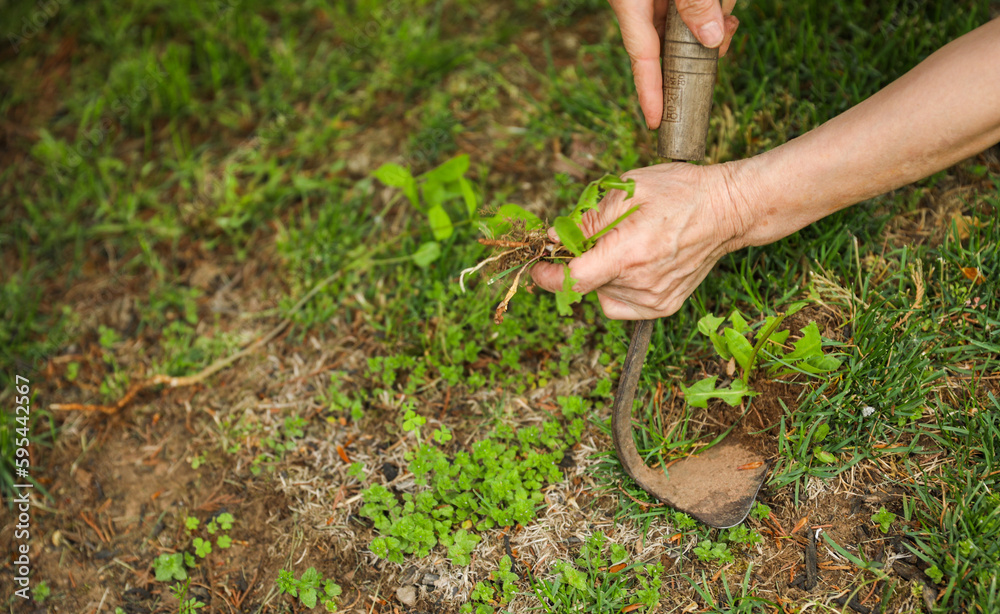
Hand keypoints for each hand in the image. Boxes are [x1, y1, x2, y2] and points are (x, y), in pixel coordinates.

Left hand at [531, 162, 753, 319]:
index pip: (574, 280)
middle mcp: (641, 284)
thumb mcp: (625, 191)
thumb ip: (586, 219)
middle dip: (580, 261)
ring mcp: (654, 299)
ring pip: (603, 293)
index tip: (539, 267)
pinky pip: (621, 304)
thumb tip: (555, 239)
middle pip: (588, 283)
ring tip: (627, 244)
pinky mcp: (663, 306)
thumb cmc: (678, 193)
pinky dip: (616, 288)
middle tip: (596, 236)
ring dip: (601, 273)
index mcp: (628, 254)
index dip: (548, 276)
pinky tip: (631, 265)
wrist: (727, 210)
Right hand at [608, 0, 739, 127]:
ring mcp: (654, 1)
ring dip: (712, 21)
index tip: (655, 123)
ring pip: (686, 30)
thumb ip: (694, 4)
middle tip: (724, 38)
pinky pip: (690, 14)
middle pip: (670, 46)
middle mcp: (640, 7)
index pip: (642, 59)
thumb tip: (712, 39)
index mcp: (631, 4)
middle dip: (699, 50)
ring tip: (722, 6)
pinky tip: (721, 3)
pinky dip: (710, 10)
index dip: (649, 95)